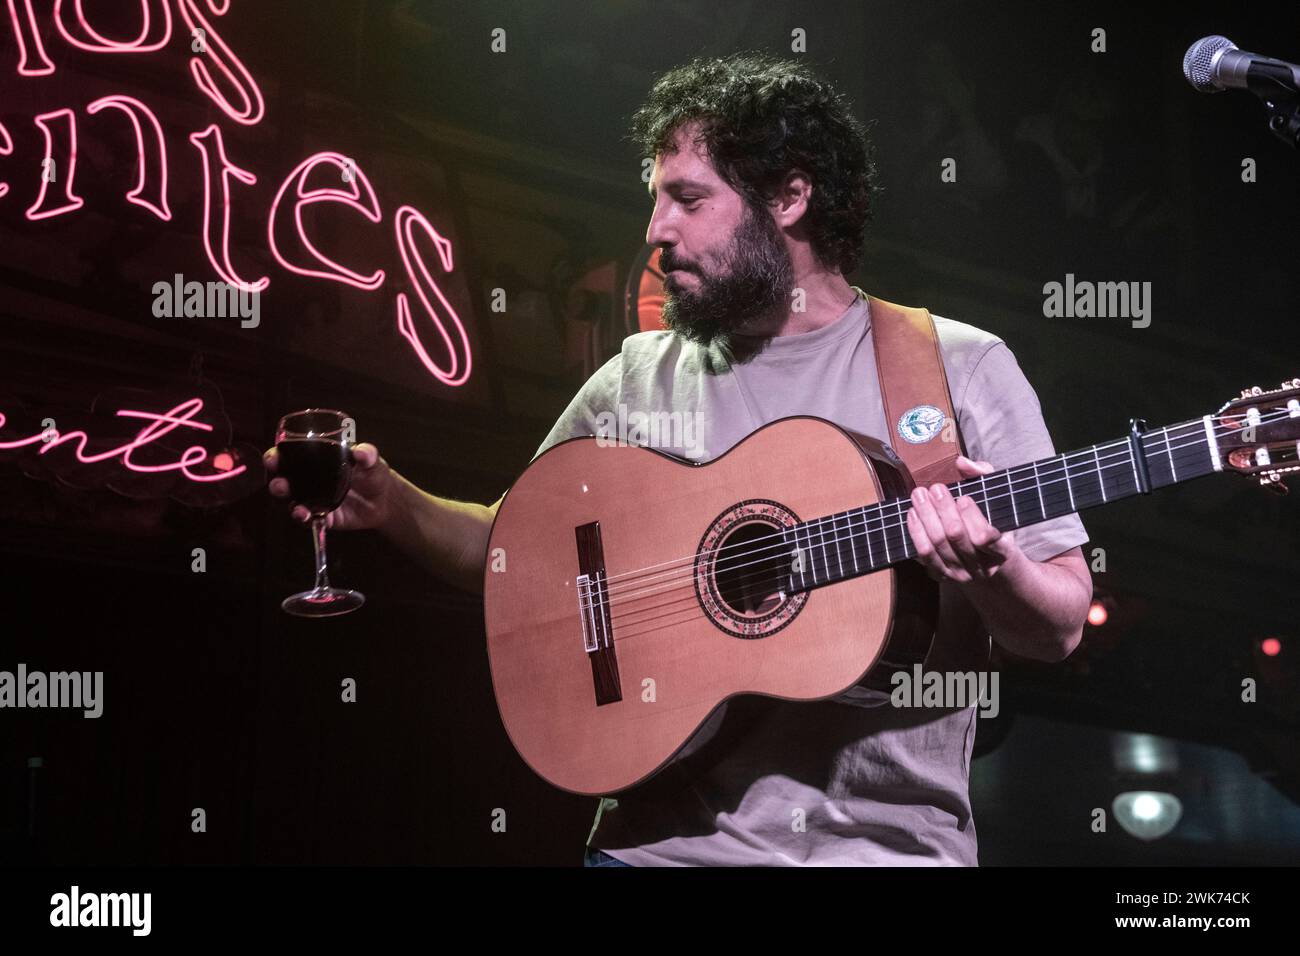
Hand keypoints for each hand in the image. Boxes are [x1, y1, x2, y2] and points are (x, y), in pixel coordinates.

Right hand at [264, 442, 397, 530]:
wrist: (384, 500)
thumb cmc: (372, 474)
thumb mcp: (372, 461)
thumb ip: (367, 455)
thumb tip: (361, 452)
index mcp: (316, 461)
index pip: (289, 457)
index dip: (277, 457)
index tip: (273, 458)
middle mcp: (309, 480)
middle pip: (285, 481)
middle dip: (277, 483)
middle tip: (280, 485)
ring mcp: (315, 499)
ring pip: (294, 502)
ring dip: (291, 505)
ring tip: (298, 509)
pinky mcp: (323, 516)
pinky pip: (310, 519)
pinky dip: (307, 519)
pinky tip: (309, 518)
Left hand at [906, 454, 1021, 584]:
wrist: (990, 568)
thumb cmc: (994, 525)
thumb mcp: (997, 499)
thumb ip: (984, 476)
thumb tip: (962, 462)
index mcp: (1001, 551)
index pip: (985, 537)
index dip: (972, 516)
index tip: (963, 498)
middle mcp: (981, 567)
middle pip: (956, 535)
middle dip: (942, 508)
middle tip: (935, 489)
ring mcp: (960, 574)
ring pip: (937, 544)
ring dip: (925, 516)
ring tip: (919, 495)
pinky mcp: (941, 575)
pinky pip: (924, 554)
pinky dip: (916, 532)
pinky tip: (912, 514)